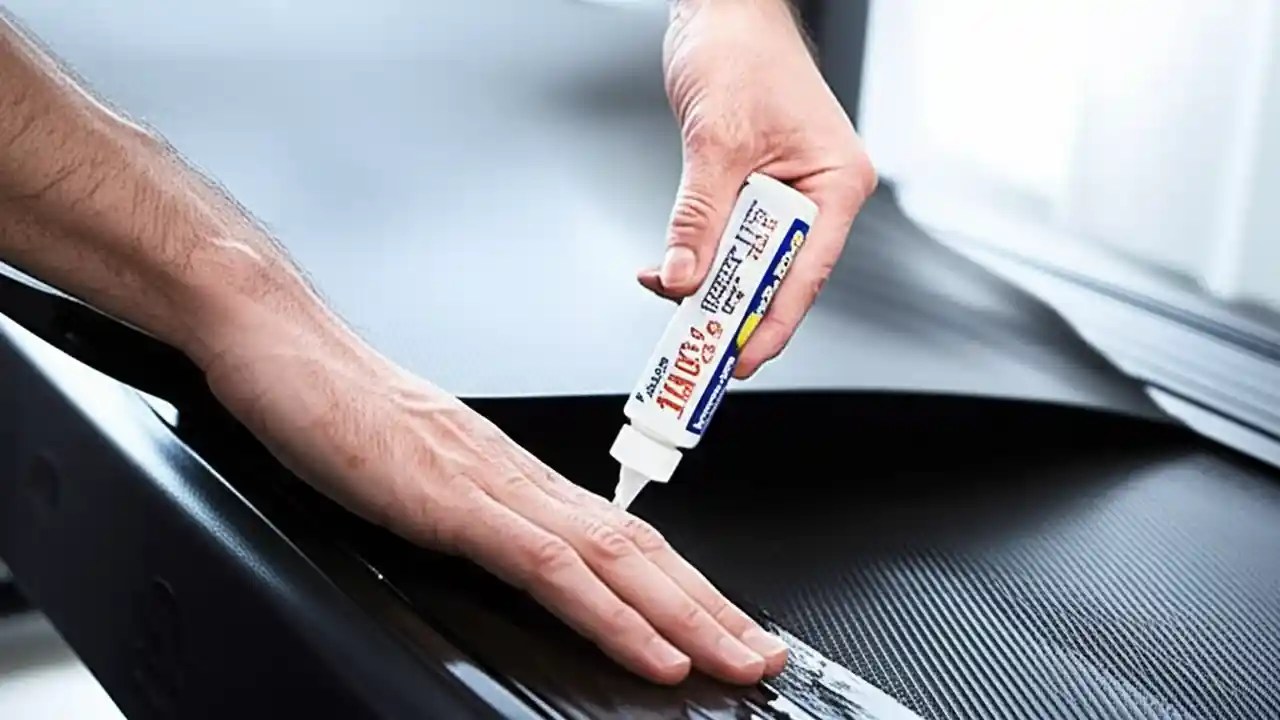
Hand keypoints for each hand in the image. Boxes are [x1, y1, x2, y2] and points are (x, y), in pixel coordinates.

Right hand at [195, 306, 785, 685]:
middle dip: (709, 608)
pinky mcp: (454, 502)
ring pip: (617, 560)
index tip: (721, 621)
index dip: (680, 584)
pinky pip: (551, 568)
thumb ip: (466, 510)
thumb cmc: (339, 404)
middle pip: (640, 550)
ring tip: (737, 660)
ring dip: (686, 617)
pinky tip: (651, 651)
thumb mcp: (414, 472)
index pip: (621, 535)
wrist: (283, 344)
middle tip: (763, 653)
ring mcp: (494, 488)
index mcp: (516, 475)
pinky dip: (611, 615)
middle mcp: (522, 479)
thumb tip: (503, 550)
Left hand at [640, 0, 876, 377]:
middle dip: (732, 307)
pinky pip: (730, 238)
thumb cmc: (742, 51)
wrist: (721, 10)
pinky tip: (669, 269)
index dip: (771, 322)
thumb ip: (698, 215)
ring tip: (671, 300)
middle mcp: (819, 194)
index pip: (807, 272)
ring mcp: (788, 194)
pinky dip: (699, 256)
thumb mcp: (716, 141)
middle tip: (697, 346)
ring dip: (708, 282)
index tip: (739, 357)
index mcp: (837, 183)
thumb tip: (682, 273)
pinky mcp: (755, 189)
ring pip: (749, 262)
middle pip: (778, 275)